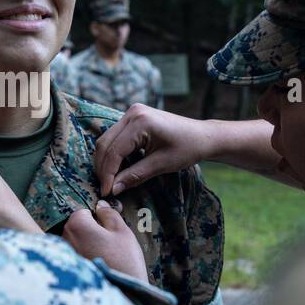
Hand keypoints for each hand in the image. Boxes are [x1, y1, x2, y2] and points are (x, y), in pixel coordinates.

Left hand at [62, 201, 147, 279]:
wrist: (123, 294)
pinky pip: (75, 256)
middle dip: (91, 232)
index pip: (83, 211)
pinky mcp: (66, 269)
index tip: (108, 230)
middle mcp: (64, 238)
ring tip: (104, 258)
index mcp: (76, 225)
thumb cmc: (124, 261)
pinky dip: (84, 258)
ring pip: (75, 242)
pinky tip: (98, 267)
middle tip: (109, 246)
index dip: (97, 219)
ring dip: (87, 245)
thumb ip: (109, 214)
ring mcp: (63, 255)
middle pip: (77, 227)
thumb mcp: (122, 232)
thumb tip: (100, 205)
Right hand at [94, 104, 209, 195]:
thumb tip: (113, 189)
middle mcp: (132, 113)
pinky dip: (113, 153)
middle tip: (105, 188)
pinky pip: (115, 137)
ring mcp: (132, 113)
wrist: (202, 136)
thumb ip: (134, 175)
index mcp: (140, 121)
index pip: (114, 151)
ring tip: (109, 181)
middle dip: (102, 168)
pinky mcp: (133, 118)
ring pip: (107, 140)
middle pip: (105, 143)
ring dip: (105, 161)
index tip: (106, 192)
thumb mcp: (161, 164)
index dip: (107, 174)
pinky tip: (116, 169)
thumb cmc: (187, 148)